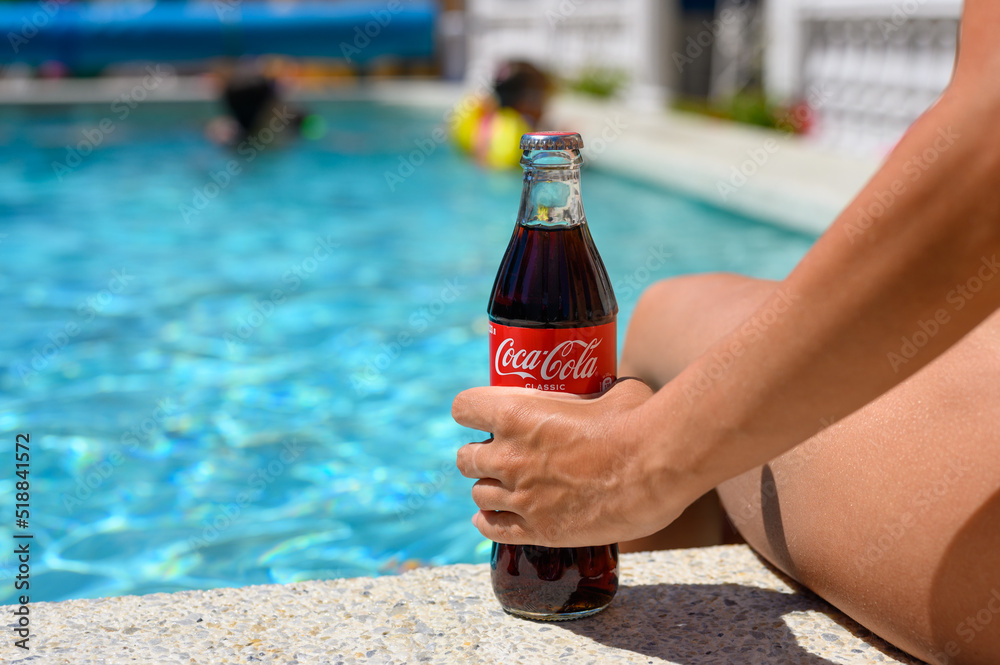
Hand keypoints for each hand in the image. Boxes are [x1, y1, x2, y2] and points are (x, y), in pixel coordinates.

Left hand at [453, 378, 687, 546]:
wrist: (658, 466)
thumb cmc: (638, 420)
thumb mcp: (609, 391)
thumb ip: (592, 395)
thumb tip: (606, 393)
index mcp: (517, 414)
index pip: (463, 408)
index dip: (471, 410)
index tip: (484, 415)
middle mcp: (510, 456)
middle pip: (466, 458)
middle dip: (480, 455)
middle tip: (502, 455)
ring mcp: (522, 495)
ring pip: (478, 495)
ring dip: (489, 489)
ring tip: (506, 488)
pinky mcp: (540, 529)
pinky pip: (493, 529)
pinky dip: (488, 523)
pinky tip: (490, 519)